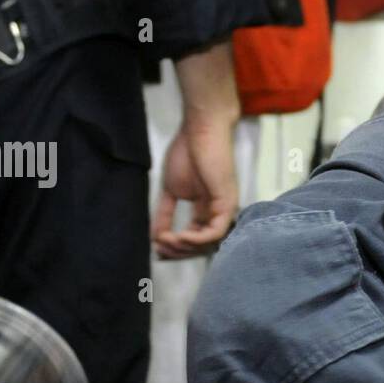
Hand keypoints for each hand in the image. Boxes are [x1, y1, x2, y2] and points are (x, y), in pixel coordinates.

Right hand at [153, 119, 238, 258]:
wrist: (199, 130)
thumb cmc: (187, 153)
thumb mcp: (170, 190)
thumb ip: (165, 213)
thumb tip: (156, 236)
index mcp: (206, 211)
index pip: (195, 240)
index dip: (177, 249)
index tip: (157, 250)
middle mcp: (217, 213)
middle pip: (202, 246)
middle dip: (180, 252)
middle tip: (160, 251)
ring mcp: (224, 209)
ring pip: (210, 243)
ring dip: (185, 247)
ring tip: (166, 241)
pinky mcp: (228, 203)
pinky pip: (215, 232)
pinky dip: (196, 239)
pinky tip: (179, 235)